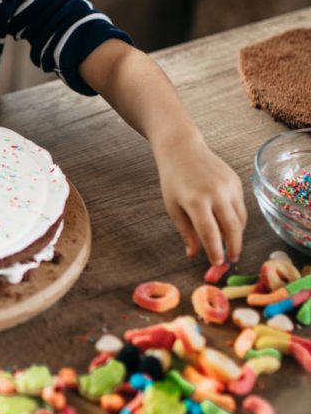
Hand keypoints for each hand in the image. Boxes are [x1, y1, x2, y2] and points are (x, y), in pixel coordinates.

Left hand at [155, 136, 246, 265]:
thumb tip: (193, 254)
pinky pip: (241, 207)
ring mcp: (229, 186)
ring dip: (237, 235)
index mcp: (196, 200)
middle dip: (234, 247)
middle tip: (231, 260)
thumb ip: (185, 231)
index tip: (217, 264)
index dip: (215, 251)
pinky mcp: (237, 181)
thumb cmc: (173, 179)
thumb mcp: (172, 206)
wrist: (182, 148)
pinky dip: (237, 220)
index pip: (210, 233)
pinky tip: (229, 226)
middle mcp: (216, 193)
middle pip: (232, 228)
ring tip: (230, 245)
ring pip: (240, 219)